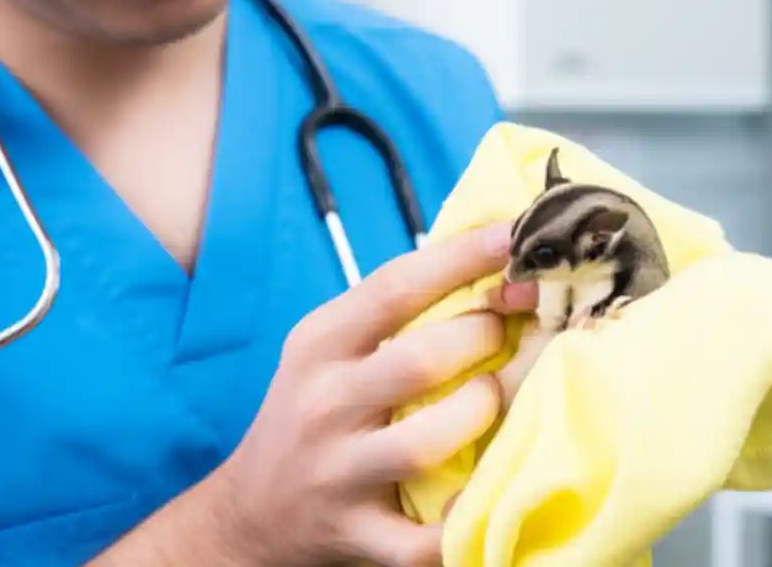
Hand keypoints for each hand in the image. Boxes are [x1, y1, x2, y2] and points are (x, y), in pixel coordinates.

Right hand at [210, 221, 537, 566]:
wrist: (252, 512)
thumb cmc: (314, 412)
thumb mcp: (329, 350)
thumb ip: (392, 312)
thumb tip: (492, 262)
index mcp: (319, 345)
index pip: (396, 286)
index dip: (465, 258)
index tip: (519, 235)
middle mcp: (324, 404)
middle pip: (422, 360)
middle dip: (486, 337)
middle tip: (516, 330)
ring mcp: (339, 473)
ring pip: (427, 442)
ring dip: (480, 414)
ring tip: (497, 399)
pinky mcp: (357, 535)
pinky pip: (424, 540)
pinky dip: (463, 523)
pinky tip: (485, 496)